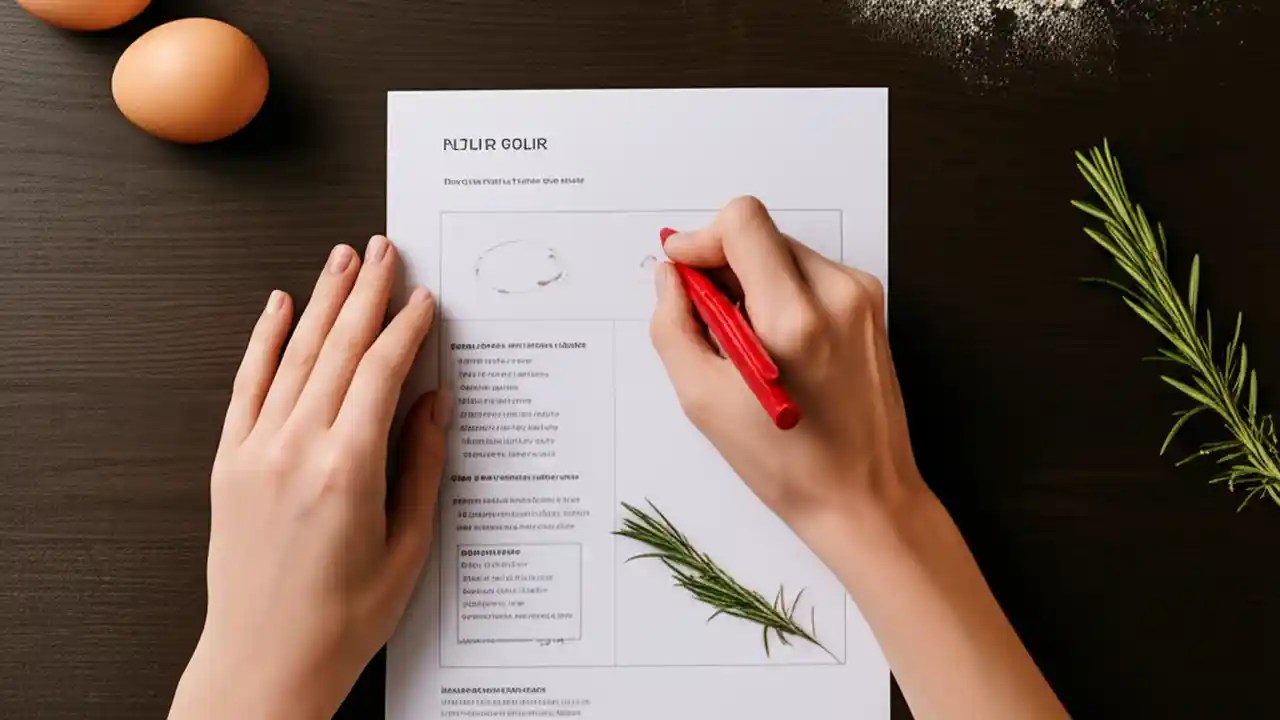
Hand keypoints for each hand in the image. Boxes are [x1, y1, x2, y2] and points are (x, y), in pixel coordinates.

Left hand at [169, 236, 449, 719]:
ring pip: (295, 356)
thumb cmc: (340, 619)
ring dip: (321, 302)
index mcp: (348, 470)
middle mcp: (296, 450)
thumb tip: (435, 406)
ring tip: (341, 260)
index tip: (423, 298)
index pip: (382, 373)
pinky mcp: (228, 464)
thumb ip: (422, 467)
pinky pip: (246, 386)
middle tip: (384, 250)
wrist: (264, 661)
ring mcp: (255, 452)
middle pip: (338, 349)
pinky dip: (263, 342)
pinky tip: (277, 308)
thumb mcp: (407, 548)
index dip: (407, 328)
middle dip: (366, 293)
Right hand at [651, 198, 1066, 719]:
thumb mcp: (705, 400)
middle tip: (707, 320)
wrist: (864, 498)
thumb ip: (674, 326)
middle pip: (760, 234)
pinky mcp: (870, 309)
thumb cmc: (788, 465)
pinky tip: (775, 348)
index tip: (682, 270)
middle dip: (722, 266)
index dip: (700, 239)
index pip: (742, 221)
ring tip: (744, 344)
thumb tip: (669, 277)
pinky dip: (781, 296)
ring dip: (751, 282)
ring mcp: (860, 298)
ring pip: (783, 253)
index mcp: (794, 317)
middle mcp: (837, 295)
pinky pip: (810, 276)